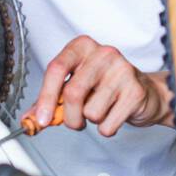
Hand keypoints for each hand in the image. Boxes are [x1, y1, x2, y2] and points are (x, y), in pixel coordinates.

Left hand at [32, 35, 173, 136]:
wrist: (146, 93)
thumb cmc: (106, 86)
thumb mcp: (76, 86)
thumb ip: (51, 100)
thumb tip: (30, 120)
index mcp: (82, 46)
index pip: (56, 68)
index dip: (45, 97)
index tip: (41, 120)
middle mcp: (103, 53)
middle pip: (73, 93)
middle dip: (69, 118)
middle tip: (75, 122)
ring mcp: (122, 70)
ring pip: (90, 112)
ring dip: (91, 121)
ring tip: (102, 109)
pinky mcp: (135, 91)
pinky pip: (108, 124)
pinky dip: (106, 128)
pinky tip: (114, 114)